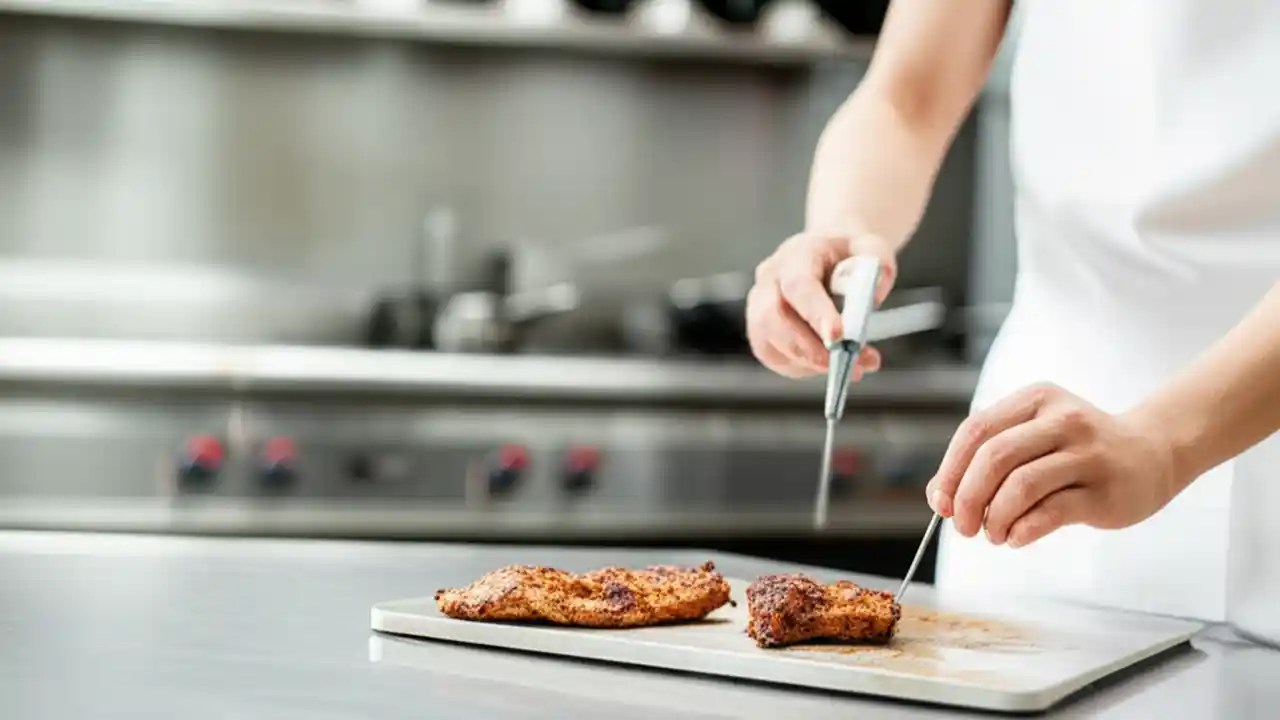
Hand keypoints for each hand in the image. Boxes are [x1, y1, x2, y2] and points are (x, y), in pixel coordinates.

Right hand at [746, 232, 896, 377]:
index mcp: (798, 253)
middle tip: (844, 365)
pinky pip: (771, 356)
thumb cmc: (848, 254)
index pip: (798, 285)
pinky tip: (826, 364)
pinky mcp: (760, 329)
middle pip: (771, 318)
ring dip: (806, 363)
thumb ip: (878, 263)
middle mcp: (770, 277)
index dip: (815, 314)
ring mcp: (759, 303)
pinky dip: (800, 368)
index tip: (839, 338)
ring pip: (766, 342)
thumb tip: (874, 295)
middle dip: (807, 349)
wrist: (829, 255)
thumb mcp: (872, 248)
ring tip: (847, 366)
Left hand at [925, 383, 1186, 547]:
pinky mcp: (1105, 490)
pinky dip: (1022, 530)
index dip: (951, 470)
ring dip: (995, 518)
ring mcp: (1088, 453)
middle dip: (968, 498)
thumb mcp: (1032, 438)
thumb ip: (986, 460)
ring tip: (993, 534)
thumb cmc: (1077, 450)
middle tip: (964, 527)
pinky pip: (1050, 512)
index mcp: (1036, 400)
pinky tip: (1016, 537)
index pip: (976, 431)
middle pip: (994, 457)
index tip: (941, 503)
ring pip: (1020, 486)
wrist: (1153, 454)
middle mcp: (1063, 420)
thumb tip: (940, 497)